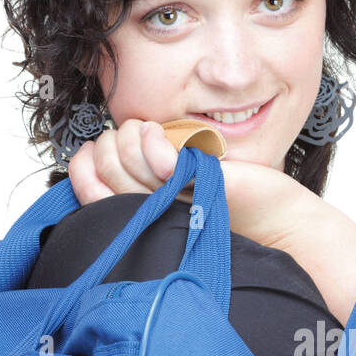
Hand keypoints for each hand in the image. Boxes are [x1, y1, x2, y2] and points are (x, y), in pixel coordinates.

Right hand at [66, 117, 319, 251]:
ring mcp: (167, 200)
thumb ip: (139, 163)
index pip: (81, 175)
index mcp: (136, 205)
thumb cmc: (226, 198)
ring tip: (164, 142)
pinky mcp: (195, 188)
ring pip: (122, 155)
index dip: (87, 158)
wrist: (274, 217)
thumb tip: (104, 144)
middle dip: (118, 140)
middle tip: (150, 140)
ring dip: (139, 137)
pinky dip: (159, 142)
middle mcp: (145, 207)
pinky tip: (174, 146)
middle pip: (100, 160)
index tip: (117, 150)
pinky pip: (158, 158)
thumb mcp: (172, 174)